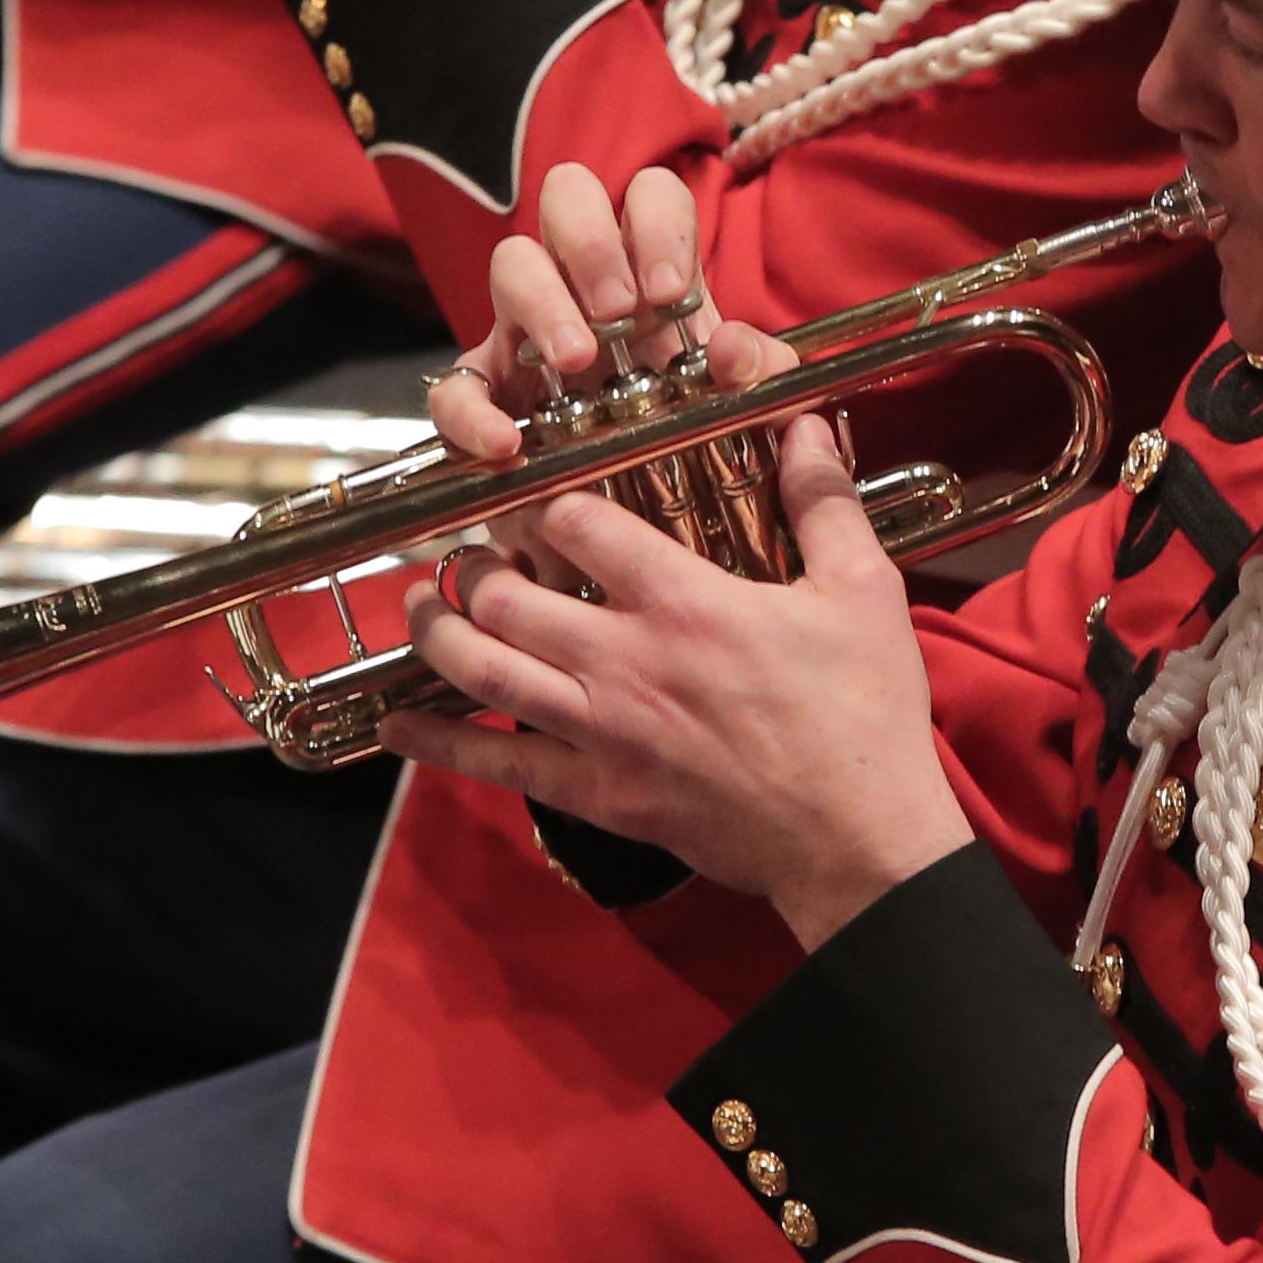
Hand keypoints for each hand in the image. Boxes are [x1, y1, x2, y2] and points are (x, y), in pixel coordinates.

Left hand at [377, 204, 971, 940]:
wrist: (857, 837)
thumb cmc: (864, 713)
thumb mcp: (862, 591)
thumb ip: (823, 501)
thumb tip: (802, 424)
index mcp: (685, 599)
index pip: (578, 522)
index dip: (547, 501)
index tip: (539, 496)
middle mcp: (625, 657)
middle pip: (505, 594)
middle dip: (474, 566)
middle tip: (468, 554)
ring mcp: (601, 729)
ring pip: (482, 667)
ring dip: (437, 632)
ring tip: (423, 606)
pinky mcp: (596, 793)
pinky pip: (496, 764)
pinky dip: (437, 743)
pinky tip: (397, 725)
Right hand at [421, 166, 744, 466]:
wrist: (635, 528)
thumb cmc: (692, 443)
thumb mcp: (743, 410)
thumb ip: (757, 378)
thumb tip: (733, 346)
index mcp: (652, 273)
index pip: (650, 195)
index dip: (658, 224)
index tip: (670, 292)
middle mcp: (582, 284)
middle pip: (568, 195)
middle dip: (592, 243)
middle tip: (620, 311)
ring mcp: (525, 331)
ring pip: (512, 263)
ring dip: (544, 302)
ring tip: (577, 360)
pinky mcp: (484, 396)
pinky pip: (456, 387)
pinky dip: (473, 412)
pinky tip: (509, 444)